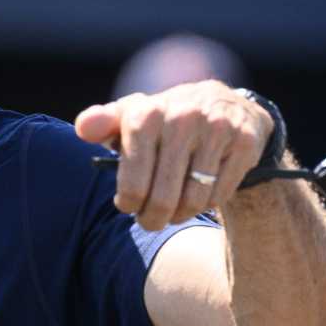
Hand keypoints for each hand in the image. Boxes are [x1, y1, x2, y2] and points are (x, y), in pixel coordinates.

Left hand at [74, 81, 272, 229]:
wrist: (226, 104)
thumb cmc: (166, 120)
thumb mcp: (133, 117)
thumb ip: (103, 124)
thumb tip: (82, 130)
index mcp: (146, 113)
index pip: (131, 184)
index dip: (128, 204)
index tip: (128, 204)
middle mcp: (181, 117)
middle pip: (162, 199)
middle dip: (152, 219)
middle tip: (151, 220)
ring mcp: (215, 129)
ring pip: (193, 202)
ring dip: (180, 214)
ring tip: (174, 210)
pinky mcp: (243, 142)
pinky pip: (219, 195)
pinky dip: (207, 203)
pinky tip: (200, 193)